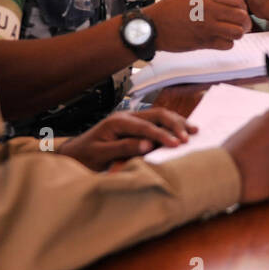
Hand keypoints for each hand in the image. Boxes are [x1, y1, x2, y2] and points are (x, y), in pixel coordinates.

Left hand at [59, 109, 196, 171]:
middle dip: (175, 125)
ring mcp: (132, 119)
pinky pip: (157, 121)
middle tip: (189, 137)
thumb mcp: (101, 154)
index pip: (146, 126)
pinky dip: (171, 125)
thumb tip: (148, 145)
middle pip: (157, 114)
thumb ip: (124, 148)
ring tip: (193, 131)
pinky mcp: (135, 125)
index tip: (176, 144)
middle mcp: (127, 116)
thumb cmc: (86, 155)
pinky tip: (182, 129)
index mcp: (118, 121)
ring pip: (160, 115)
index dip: (163, 135)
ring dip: (177, 122)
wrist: (74, 153)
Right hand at [144, 0, 251, 51]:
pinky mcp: (204, 42)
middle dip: (244, 22)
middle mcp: (210, 9)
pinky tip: (220, 40)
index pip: (238, 0)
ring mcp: (207, 26)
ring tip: (230, 33)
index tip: (240, 11)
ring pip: (238, 32)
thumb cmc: (171, 9)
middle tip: (241, 25)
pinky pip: (227, 45)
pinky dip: (227, 44)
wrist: (154, 25)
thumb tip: (232, 3)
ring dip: (237, 34)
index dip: (243, 7)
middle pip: (242, 17)